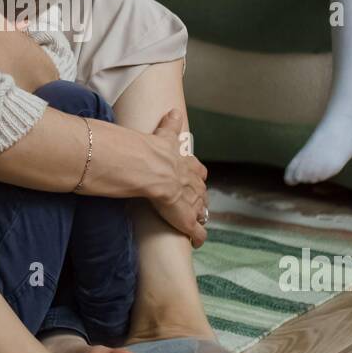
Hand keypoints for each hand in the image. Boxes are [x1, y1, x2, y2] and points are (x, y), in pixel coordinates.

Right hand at [143, 108, 208, 248]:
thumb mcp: (163, 134)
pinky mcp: (186, 219)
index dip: (196, 174)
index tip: (197, 176)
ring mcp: (191, 200)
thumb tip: (174, 110)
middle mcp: (191, 181)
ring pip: (200, 209)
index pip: (196, 169)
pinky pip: (196, 230)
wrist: (151, 168)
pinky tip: (197, 242)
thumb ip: (170, 124)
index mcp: (185, 162)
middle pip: (200, 189)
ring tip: (197, 220)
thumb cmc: (150, 151)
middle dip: (200, 194)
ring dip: (199, 214)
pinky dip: (198, 236)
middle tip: (199, 200)